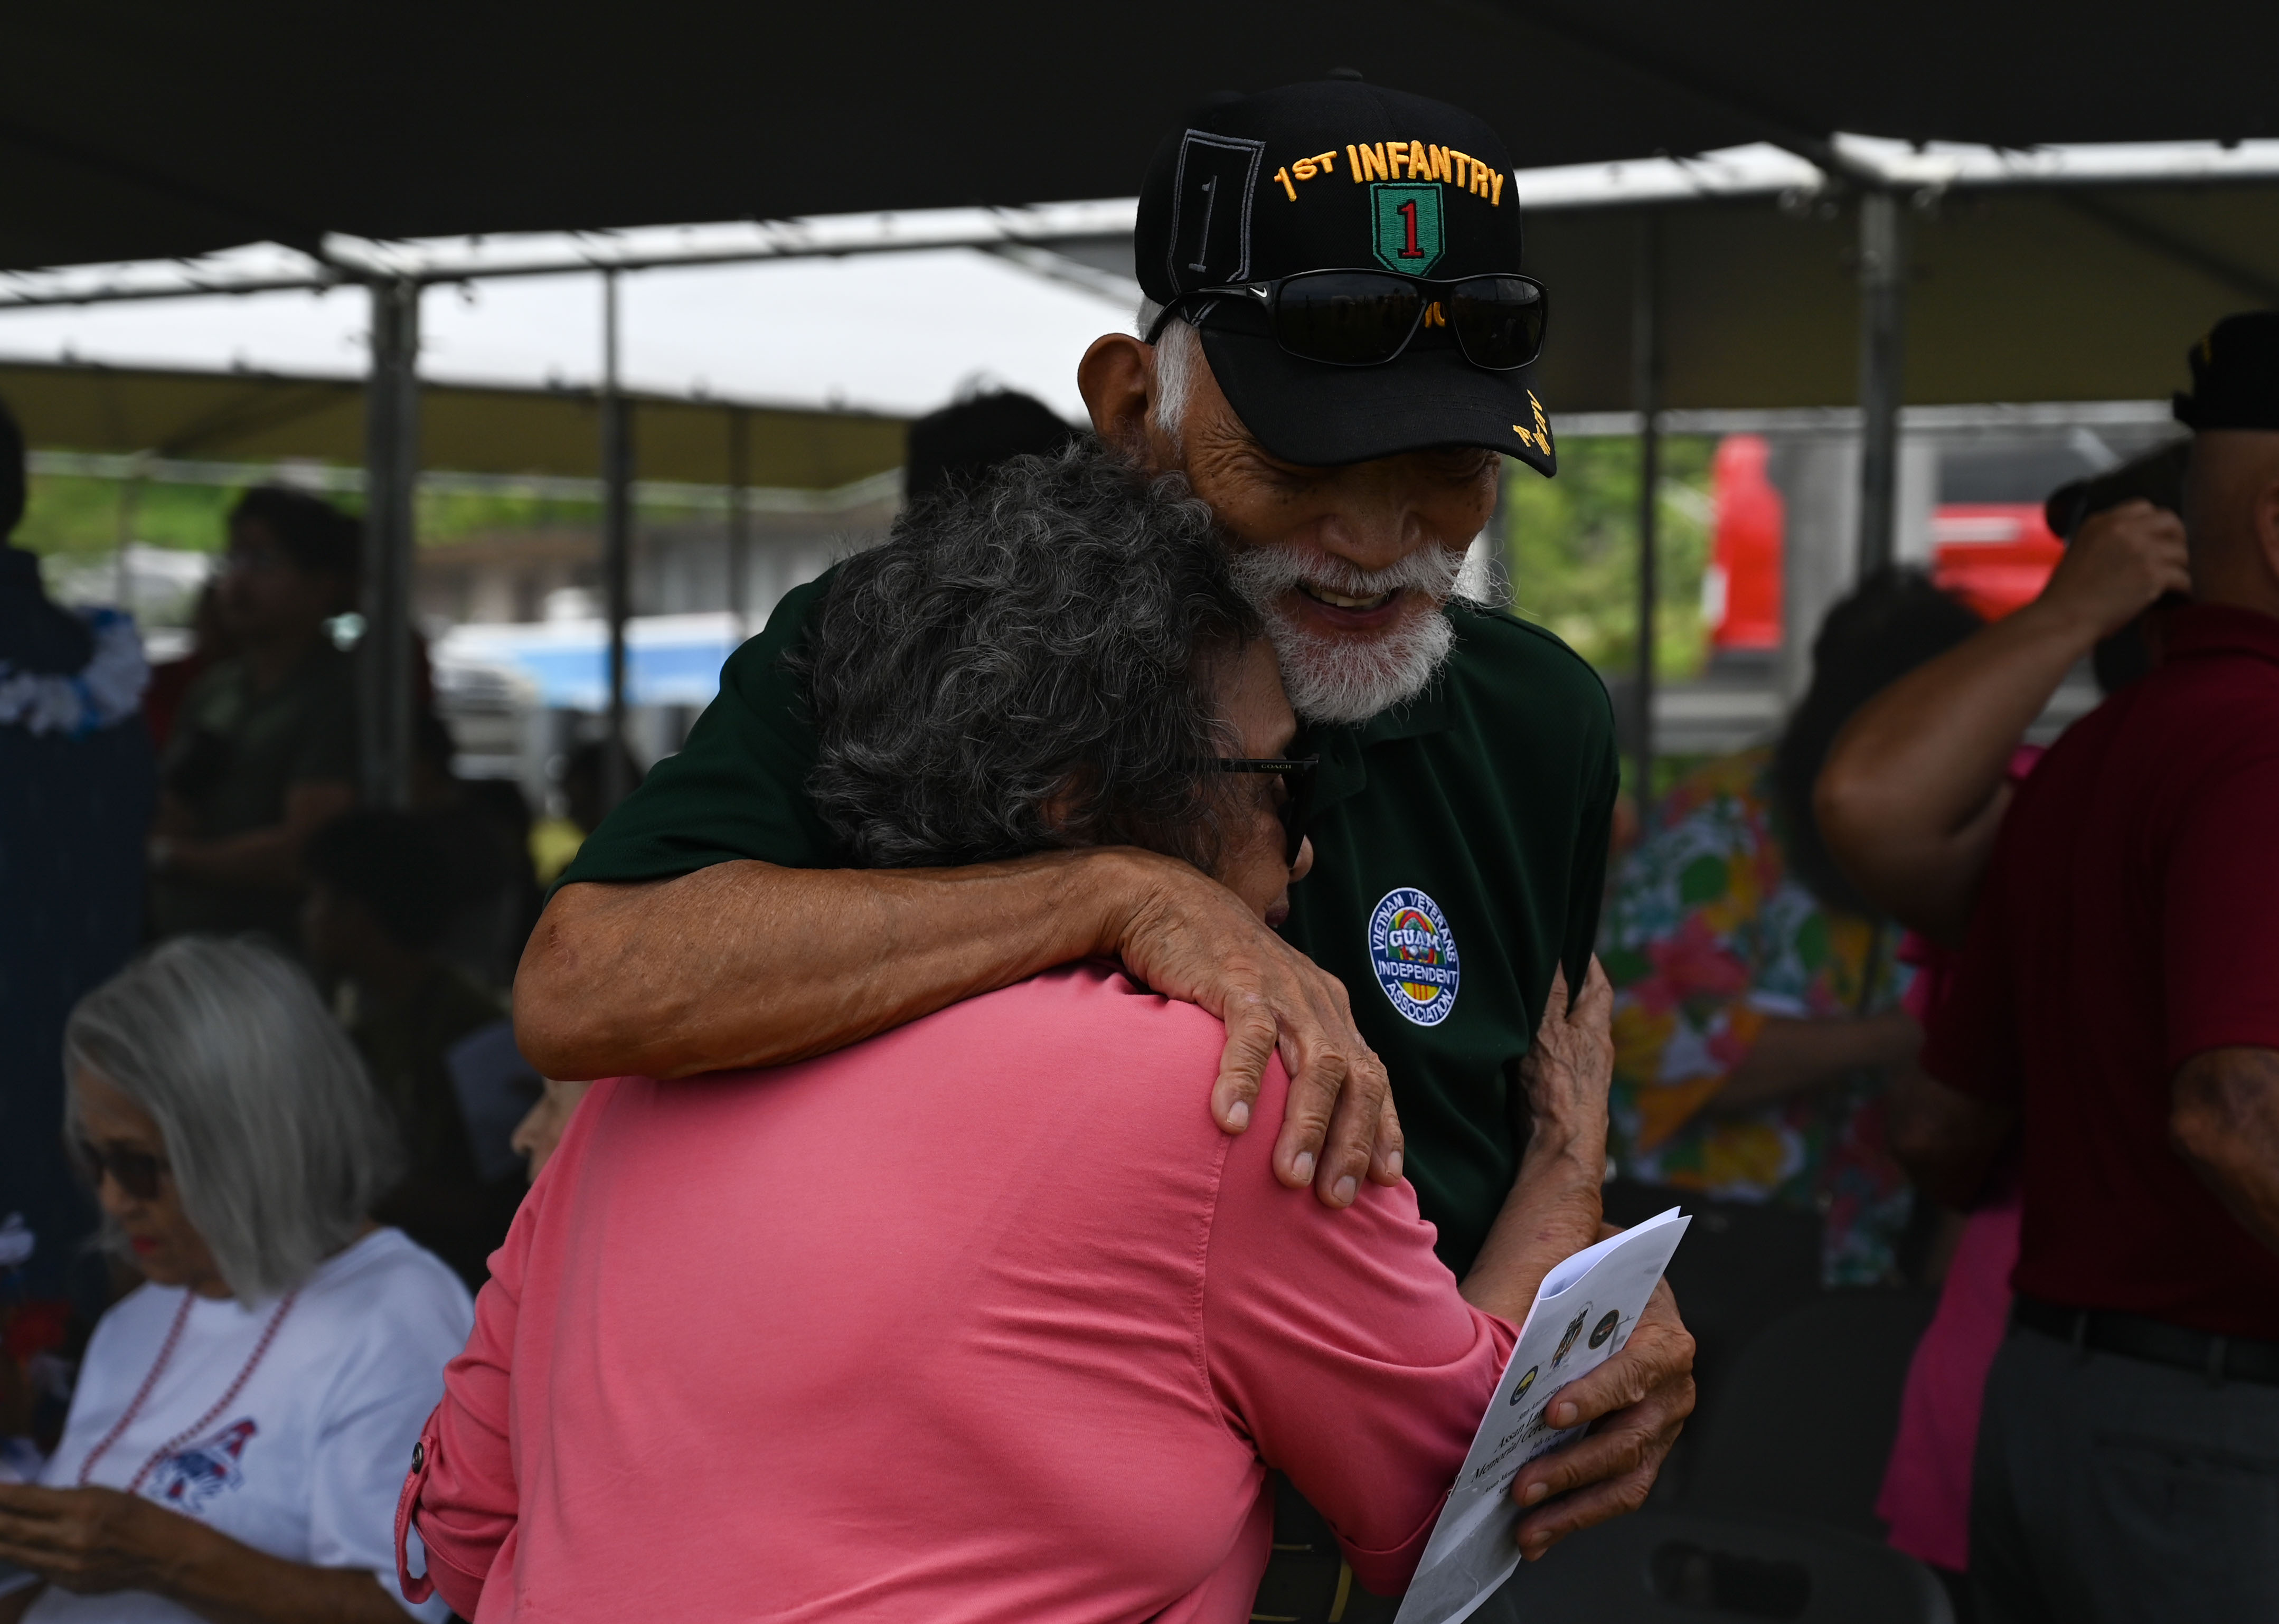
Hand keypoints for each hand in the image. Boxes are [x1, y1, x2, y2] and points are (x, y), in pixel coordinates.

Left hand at [0, 1483, 185, 1594]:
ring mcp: (64, 1566)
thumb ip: (61, 1499)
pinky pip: (32, 1567)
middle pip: (11, 1530)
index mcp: (82, 1507)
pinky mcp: (65, 1584)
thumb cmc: (135, 1514)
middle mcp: (69, 1538)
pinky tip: (10, 1546)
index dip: (0, 1495)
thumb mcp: (101, 1494)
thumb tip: (22, 1500)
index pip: (26, 1499)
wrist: (161, 1555)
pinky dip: (18, 1554)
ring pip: (14, 1552)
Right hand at [1113, 852, 1401, 1207]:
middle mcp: (1315, 999)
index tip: (1387, 1180)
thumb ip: (1286, 1049)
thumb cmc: (1210, 963)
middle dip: (1352, 1141)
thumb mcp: (1264, 1006)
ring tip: (1291, 1177)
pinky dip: (1243, 1080)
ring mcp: (1279, 990)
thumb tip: (1293, 1117)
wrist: (1163, 899)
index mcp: (1327, 1007)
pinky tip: (1231, 1123)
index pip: (1372, 1073)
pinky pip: (1249, 1036)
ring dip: (1308, 1124)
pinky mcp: (1235, 982)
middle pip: (1355, 1077)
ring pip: (1316, 1062)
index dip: (1383, 1127)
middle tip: (1339, 1198)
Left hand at [1506, 1277, 1696, 1560]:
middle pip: (1628, 1440)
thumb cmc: (1594, 1278)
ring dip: (1573, 1508)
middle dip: (1572, 1468)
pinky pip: (1617, 1492)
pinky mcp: (1646, 1453)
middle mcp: (1674, 1390)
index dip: (1594, 1396)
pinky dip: (1576, 1516)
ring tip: (1527, 1529)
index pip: (1633, 1374)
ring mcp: (1663, 1427)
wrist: (1623, 1282)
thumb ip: (1556, 1304)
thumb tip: (1504, 1343)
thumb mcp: (1578, 1275)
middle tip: (1523, 1486)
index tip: (1551, 1414)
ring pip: (1626, 1479)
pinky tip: (1538, 1536)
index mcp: (1664, 1341)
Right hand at [1518, 960, 1613, 1139]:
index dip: (1588, 963)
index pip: (1598, 985)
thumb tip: (1556, 958)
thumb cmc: (1557, 1086)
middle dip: (1570, 988)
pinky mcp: (1563, 1093)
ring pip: (1569, 1034)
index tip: (1575, 941)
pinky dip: (1542, 1044)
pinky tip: (1521, 1043)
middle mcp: (1593, 1049)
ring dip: (1553, 1018)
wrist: (1560, 1145)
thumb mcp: (1550, 1031)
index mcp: (1595, 1027)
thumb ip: (1552, 996)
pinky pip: (1555, 1056)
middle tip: (1548, 966)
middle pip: (1585, 1009)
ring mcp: (1580, 1073)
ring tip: (1528, 999)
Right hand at [2039, 498, 2190, 642]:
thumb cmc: (2067, 596)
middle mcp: (2122, 529)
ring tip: (2178, 582)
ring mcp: (2140, 550)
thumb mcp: (2081, 552)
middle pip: (2169, 521)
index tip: (2157, 541)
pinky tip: (2183, 597)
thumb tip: (2139, 544)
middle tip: (2175, 559)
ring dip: (2182, 568)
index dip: (2154, 525)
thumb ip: (2107, 540)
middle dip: (2177, 539)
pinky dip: (2186, 589)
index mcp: (2101, 522)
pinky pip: (2185, 577)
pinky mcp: (2152, 574)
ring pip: (2182, 551)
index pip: (2143, 508)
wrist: (2062, 619)